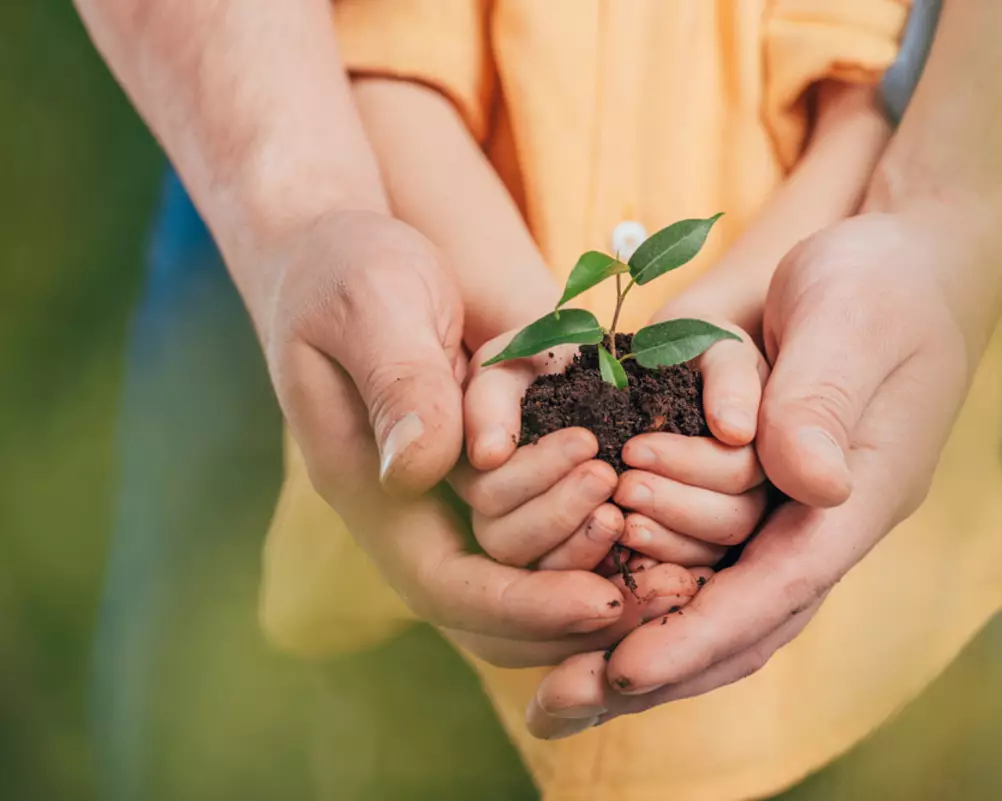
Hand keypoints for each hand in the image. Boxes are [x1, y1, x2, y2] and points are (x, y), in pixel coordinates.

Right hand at [258, 210, 626, 641]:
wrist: (340, 247)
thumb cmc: (344, 266)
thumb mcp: (368, 306)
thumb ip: (397, 382)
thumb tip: (420, 471)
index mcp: (370, 488)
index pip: (446, 587)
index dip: (524, 605)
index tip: (602, 599)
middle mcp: (412, 507)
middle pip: (491, 605)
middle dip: (566, 587)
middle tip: (629, 525)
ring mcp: (449, 488)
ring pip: (521, 569)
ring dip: (582, 549)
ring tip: (629, 494)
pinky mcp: (486, 460)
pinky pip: (540, 523)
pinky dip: (589, 524)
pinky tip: (637, 499)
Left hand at [527, 213, 979, 736]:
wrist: (887, 256)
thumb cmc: (883, 283)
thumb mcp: (855, 321)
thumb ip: (825, 396)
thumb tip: (808, 483)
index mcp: (854, 498)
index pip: (779, 588)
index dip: (702, 635)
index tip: (626, 673)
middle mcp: (809, 518)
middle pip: (735, 619)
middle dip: (650, 666)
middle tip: (558, 703)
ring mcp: (773, 501)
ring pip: (706, 594)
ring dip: (632, 621)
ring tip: (555, 644)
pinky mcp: (739, 474)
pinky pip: (692, 551)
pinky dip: (635, 581)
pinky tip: (577, 605)